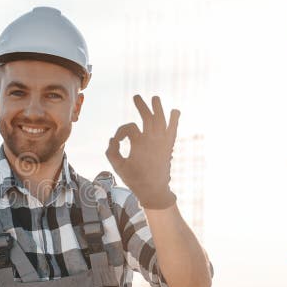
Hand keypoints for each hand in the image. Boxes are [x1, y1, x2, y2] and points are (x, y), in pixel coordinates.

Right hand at [105, 94, 178, 208]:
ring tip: (155, 98)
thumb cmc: (134, 179)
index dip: (121, 132)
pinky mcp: (169, 146)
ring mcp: (163, 142)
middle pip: (148, 117)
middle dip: (142, 106)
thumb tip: (113, 139)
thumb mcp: (118, 166)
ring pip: (162, 120)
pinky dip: (175, 120)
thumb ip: (111, 151)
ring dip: (158, 108)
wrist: (154, 190)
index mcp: (139, 143)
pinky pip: (173, 129)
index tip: (117, 142)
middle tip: (136, 97)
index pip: (128, 128)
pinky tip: (175, 111)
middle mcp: (153, 140)